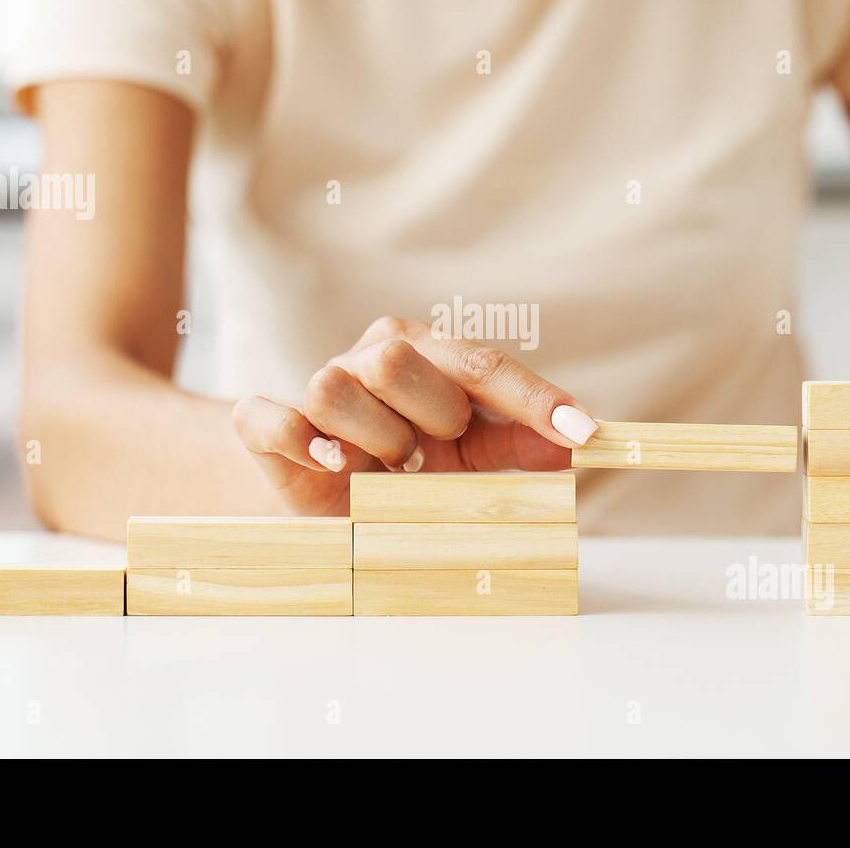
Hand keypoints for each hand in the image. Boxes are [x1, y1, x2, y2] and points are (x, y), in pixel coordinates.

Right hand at [231, 317, 597, 514]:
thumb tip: (574, 445)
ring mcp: (315, 385)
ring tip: (388, 469)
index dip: (532, 399)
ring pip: (337, 388)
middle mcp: (368, 357)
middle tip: (432, 454)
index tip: (582, 432)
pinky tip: (332, 462)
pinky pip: (275, 418)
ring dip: (375, 440)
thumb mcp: (468, 457)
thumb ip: (515, 446)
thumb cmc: (406, 466)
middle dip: (431, 415)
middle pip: (398, 359)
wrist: (324, 496)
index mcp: (424, 353)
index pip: (482, 364)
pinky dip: (304, 440)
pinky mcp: (267, 427)